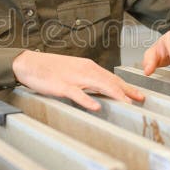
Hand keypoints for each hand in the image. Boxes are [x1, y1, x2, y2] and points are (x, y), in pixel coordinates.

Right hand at [12, 51, 143, 110]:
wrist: (29, 63)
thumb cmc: (51, 69)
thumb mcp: (73, 72)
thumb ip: (88, 80)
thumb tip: (102, 90)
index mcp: (88, 67)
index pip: (112, 78)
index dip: (127, 87)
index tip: (139, 95)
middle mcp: (85, 70)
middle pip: (110, 81)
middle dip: (127, 91)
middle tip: (140, 100)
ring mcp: (73, 78)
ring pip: (98, 85)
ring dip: (114, 94)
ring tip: (127, 104)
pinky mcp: (61, 86)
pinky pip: (77, 94)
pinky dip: (87, 100)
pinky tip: (96, 107)